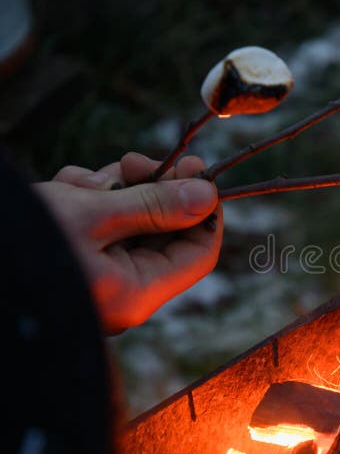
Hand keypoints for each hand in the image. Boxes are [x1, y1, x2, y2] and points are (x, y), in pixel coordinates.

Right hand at [34, 153, 222, 333]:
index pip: (199, 253)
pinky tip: (60, 189)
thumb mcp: (91, 215)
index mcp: (136, 292)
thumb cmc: (18, 245)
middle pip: (163, 232)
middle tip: (135, 161)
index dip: (204, 210)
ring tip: (80, 183)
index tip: (194, 170)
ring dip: (110, 190)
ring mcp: (96, 276)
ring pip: (128, 221)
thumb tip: (207, 195)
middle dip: (149, 190)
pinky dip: (84, 199)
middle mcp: (121, 290)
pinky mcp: (73, 259)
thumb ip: (153, 205)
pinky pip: (96, 224)